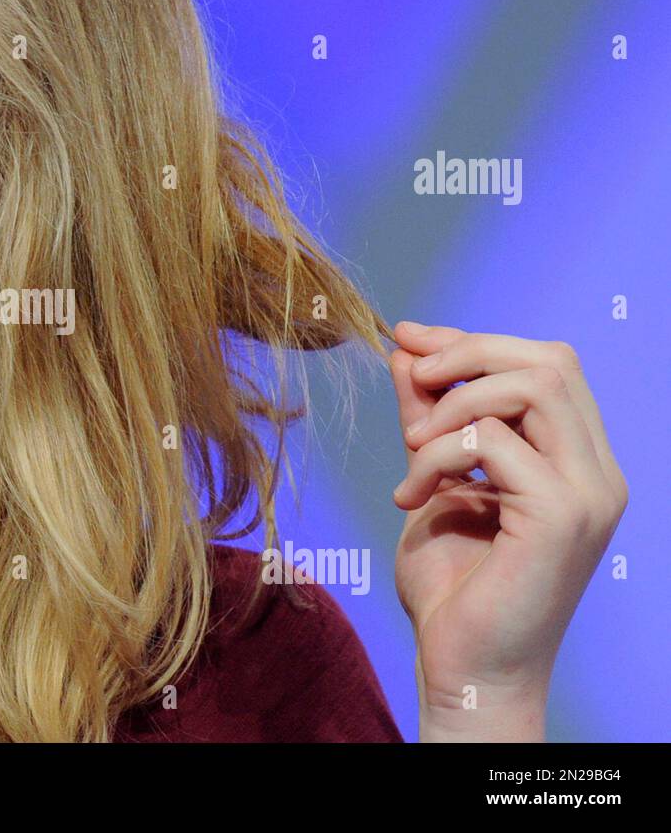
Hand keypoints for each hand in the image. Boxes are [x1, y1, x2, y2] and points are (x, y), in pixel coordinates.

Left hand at [388, 321, 627, 740]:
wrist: (464, 665)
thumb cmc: (453, 585)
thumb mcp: (432, 480)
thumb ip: (428, 419)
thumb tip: (407, 349)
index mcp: (577, 464)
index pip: (548, 366)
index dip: (476, 343)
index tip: (411, 341)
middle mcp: (598, 474)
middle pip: (551, 360)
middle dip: (469, 353)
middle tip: (412, 376)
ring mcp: (588, 494)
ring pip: (534, 385)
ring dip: (454, 403)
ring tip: (413, 452)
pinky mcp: (560, 516)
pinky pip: (492, 440)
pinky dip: (438, 455)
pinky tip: (411, 497)